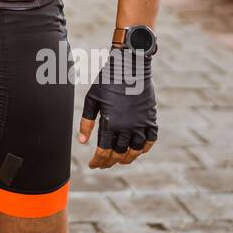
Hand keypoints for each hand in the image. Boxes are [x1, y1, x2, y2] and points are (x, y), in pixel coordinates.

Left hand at [78, 46, 157, 168]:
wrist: (130, 67)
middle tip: (104, 164)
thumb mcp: (92, 99)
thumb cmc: (107, 81)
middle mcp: (127, 126)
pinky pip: (150, 140)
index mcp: (110, 122)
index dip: (98, 161)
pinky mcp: (151, 118)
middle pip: (119, 153)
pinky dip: (144, 148)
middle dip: (110, 162)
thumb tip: (82, 142)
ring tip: (120, 161)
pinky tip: (138, 150)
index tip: (93, 165)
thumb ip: (86, 122)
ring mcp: (141, 123)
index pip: (103, 150)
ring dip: (127, 158)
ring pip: (135, 150)